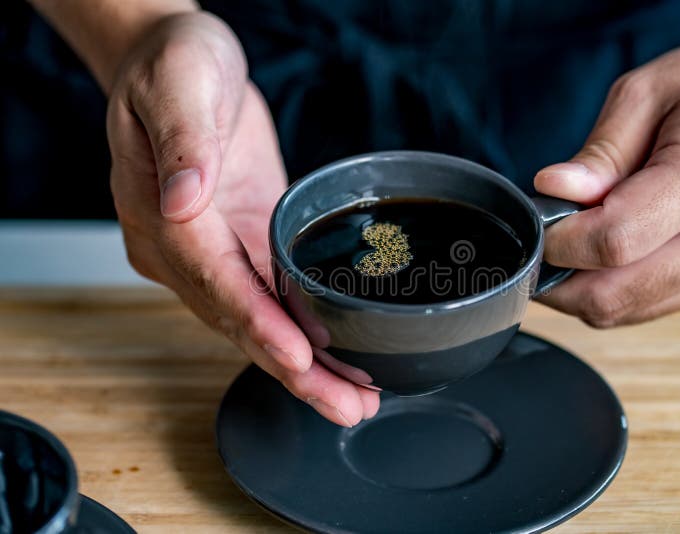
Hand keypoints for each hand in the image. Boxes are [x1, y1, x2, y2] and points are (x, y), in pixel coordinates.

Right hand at [107, 12, 378, 424]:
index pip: (216, 282)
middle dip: (295, 369)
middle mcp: (182, 248)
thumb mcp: (181, 83)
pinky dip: (303, 332)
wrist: (175, 62)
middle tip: (348, 407)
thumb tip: (185, 199)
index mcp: (164, 214)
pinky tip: (336, 357)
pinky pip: (270, 298)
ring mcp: (210, 252)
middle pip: (240, 321)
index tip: (299, 358)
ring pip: (258, 321)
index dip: (259, 324)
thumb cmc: (175, 64)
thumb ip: (185, 141)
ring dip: (305, 365)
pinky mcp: (239, 244)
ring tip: (354, 400)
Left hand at [533, 22, 679, 326]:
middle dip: (556, 279)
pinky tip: (601, 255)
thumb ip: (599, 152)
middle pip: (613, 295)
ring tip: (571, 243)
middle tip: (540, 241)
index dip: (558, 241)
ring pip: (624, 312)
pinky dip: (609, 291)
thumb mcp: (647, 92)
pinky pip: (645, 308)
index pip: (612, 242)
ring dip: (579, 290)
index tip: (537, 220)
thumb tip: (551, 193)